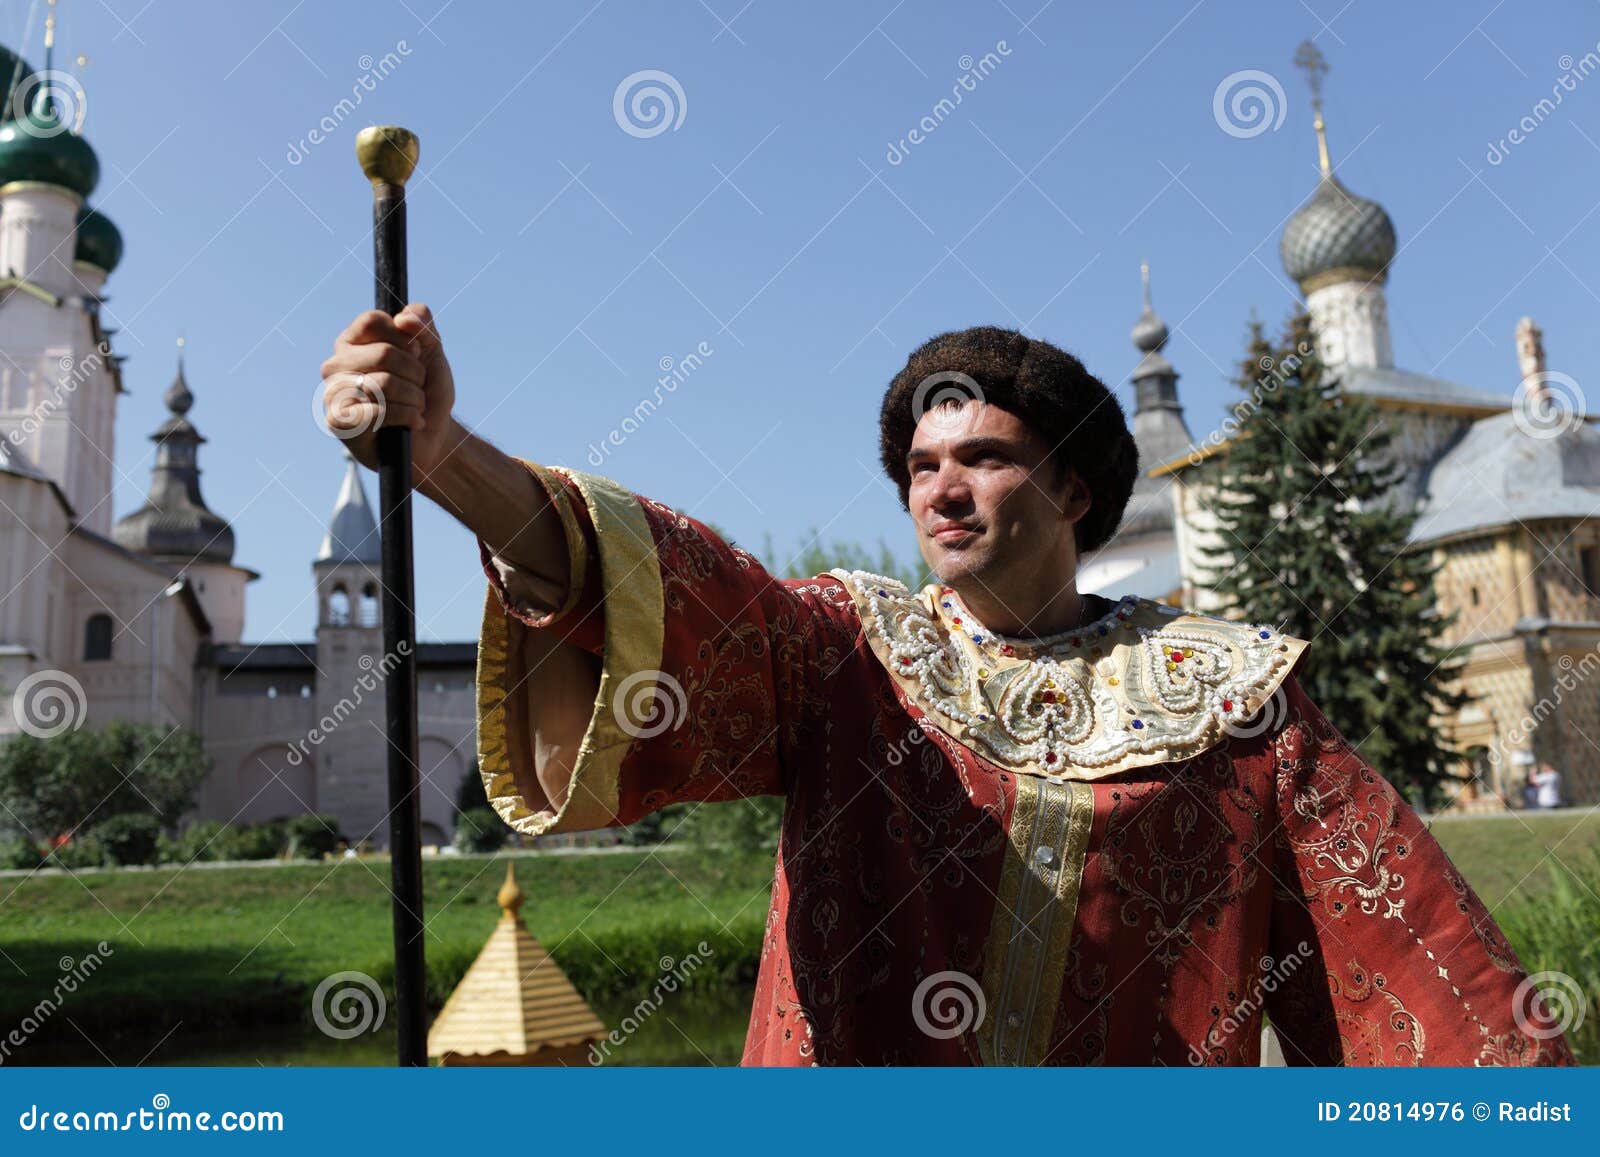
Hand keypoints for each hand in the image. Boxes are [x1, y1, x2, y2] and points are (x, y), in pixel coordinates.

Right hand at [320, 302, 457, 479]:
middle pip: (384, 353)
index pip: (372, 321)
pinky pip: (378, 411)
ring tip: (416, 407)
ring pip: (384, 383)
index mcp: (352, 342)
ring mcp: (333, 394)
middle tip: (418, 387)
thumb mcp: (432, 350)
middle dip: (415, 373)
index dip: (404, 338)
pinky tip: (410, 424)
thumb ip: (422, 323)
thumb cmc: (427, 391)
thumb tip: (405, 319)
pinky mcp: (338, 423)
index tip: (415, 354)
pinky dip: (407, 417)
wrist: (435, 436)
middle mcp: (336, 365)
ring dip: (415, 398)